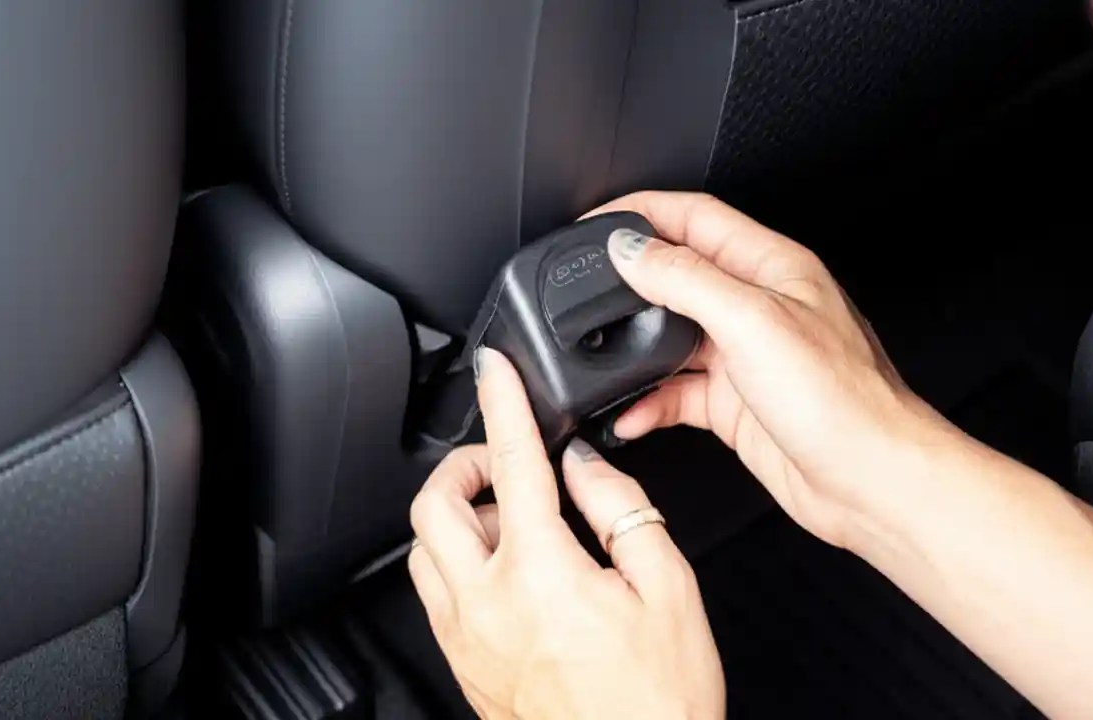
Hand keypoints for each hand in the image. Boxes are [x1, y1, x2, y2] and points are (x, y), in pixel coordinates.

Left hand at [408, 347, 724, 719]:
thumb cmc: (661, 701)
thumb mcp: (668, 588)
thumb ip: (621, 510)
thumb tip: (584, 465)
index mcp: (541, 573)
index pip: (512, 463)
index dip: (502, 403)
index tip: (494, 371)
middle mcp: (488, 605)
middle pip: (434, 505)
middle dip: (464, 465)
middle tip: (504, 461)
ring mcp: (467, 641)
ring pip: (424, 551)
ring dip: (459, 516)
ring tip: (513, 520)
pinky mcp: (465, 669)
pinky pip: (436, 595)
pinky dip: (458, 561)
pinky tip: (508, 570)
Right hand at [591, 192, 952, 548]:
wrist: (873, 481)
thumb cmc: (845, 401)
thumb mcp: (754, 321)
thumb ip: (686, 280)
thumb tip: (630, 249)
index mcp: (772, 267)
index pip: (696, 217)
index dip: (642, 212)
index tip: (595, 222)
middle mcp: (759, 307)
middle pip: (680, 275)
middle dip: (630, 281)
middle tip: (584, 289)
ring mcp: (747, 357)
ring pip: (673, 338)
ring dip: (634, 349)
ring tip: (599, 356)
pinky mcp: (737, 406)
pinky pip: (678, 394)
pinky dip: (649, 402)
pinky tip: (631, 413)